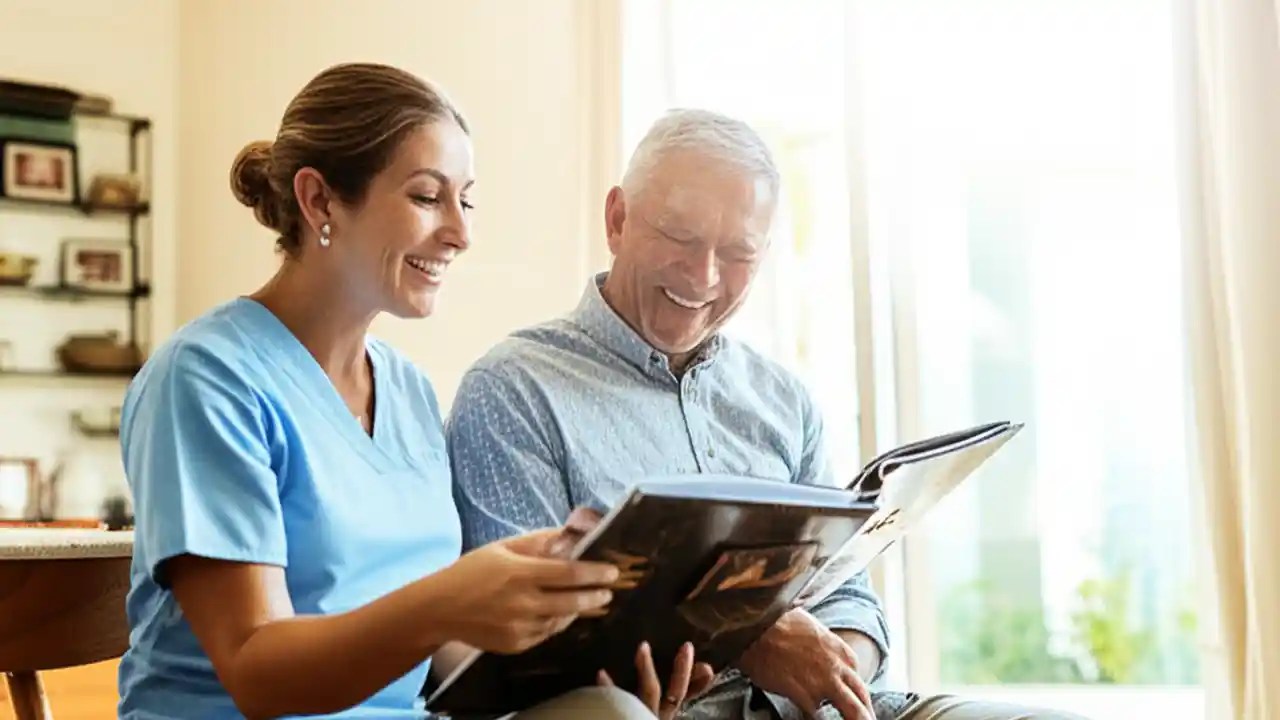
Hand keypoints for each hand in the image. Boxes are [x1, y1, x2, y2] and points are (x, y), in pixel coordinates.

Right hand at [433, 528, 619, 653]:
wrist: (440, 609)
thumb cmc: (472, 571)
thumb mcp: (502, 548)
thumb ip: (537, 542)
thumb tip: (568, 534)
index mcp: (520, 573)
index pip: (568, 574)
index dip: (594, 573)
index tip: (611, 571)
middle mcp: (522, 603)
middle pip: (572, 602)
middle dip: (596, 596)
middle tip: (609, 591)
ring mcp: (519, 627)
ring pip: (561, 621)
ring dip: (578, 611)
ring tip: (590, 601)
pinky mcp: (515, 645)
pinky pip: (546, 634)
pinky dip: (557, 623)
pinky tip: (562, 614)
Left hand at [598, 641, 714, 719]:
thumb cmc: (639, 717)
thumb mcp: (659, 712)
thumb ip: (674, 699)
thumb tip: (700, 678)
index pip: (683, 699)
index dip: (696, 684)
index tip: (707, 667)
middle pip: (674, 694)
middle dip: (682, 671)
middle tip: (686, 647)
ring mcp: (638, 718)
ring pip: (647, 692)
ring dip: (646, 669)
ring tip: (643, 647)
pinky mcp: (622, 718)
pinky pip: (613, 705)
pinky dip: (609, 689)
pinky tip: (601, 673)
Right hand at [736, 609, 872, 719]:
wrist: (757, 630)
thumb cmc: (777, 624)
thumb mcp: (810, 627)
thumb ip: (822, 644)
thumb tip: (818, 649)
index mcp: (841, 651)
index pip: (857, 678)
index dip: (852, 690)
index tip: (848, 697)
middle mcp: (839, 668)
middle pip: (862, 698)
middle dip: (865, 713)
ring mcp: (825, 685)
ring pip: (852, 711)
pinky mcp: (807, 698)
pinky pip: (817, 716)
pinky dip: (813, 718)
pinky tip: (807, 716)